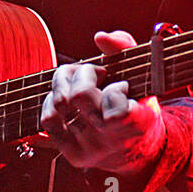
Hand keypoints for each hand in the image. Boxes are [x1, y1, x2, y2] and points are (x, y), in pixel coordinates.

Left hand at [40, 30, 165, 175]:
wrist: (138, 151)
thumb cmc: (139, 104)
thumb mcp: (144, 74)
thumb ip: (125, 47)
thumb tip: (100, 37)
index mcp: (137, 124)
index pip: (115, 106)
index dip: (115, 88)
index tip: (122, 86)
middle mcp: (111, 141)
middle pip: (78, 96)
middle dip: (84, 73)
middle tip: (96, 73)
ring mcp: (90, 149)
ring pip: (59, 104)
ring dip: (64, 82)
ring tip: (78, 81)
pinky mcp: (72, 154)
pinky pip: (48, 120)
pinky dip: (52, 101)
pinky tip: (66, 97)